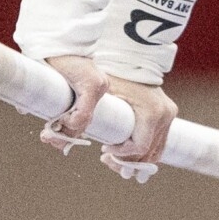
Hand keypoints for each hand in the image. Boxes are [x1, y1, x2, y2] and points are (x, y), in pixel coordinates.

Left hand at [38, 55, 178, 180]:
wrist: (132, 57)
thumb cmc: (113, 74)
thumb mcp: (100, 93)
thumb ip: (83, 114)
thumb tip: (49, 136)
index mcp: (150, 111)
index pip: (138, 147)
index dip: (120, 155)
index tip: (103, 152)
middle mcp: (164, 114)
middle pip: (148, 154)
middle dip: (126, 162)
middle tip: (105, 160)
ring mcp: (169, 115)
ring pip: (155, 152)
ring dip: (135, 160)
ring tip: (114, 159)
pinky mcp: (168, 115)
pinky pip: (159, 143)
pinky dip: (144, 151)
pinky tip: (125, 151)